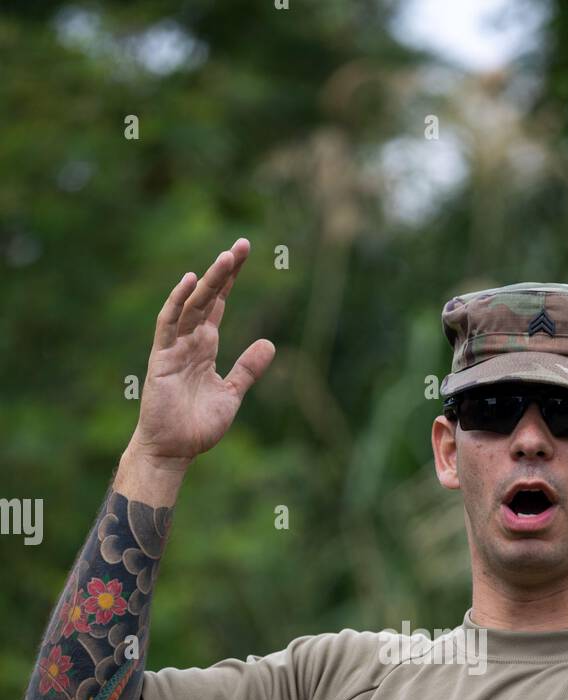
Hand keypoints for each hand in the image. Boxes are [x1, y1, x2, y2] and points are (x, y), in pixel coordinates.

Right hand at [130, 238, 275, 467]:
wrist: (174, 450)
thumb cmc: (198, 426)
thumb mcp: (231, 394)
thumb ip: (248, 369)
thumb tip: (270, 343)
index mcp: (206, 347)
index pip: (218, 305)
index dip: (230, 280)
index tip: (243, 254)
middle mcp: (190, 341)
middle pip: (208, 297)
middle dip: (223, 271)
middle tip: (241, 244)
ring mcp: (175, 347)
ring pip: (192, 306)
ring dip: (207, 282)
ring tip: (226, 258)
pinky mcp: (161, 358)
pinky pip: (168, 325)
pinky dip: (177, 302)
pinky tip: (189, 282)